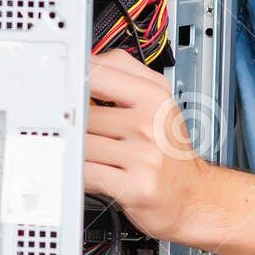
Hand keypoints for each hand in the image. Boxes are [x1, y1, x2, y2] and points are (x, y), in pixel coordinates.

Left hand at [83, 49, 221, 244]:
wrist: (192, 194)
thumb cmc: (169, 148)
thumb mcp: (157, 101)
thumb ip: (124, 72)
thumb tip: (88, 60)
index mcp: (154, 96)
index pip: (99, 74)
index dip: (72, 79)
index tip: (61, 86)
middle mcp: (150, 123)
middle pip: (84, 113)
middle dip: (75, 124)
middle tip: (78, 130)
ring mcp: (143, 155)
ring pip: (82, 144)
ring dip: (75, 151)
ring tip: (87, 153)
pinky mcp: (134, 185)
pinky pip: (87, 173)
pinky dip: (80, 173)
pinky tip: (90, 171)